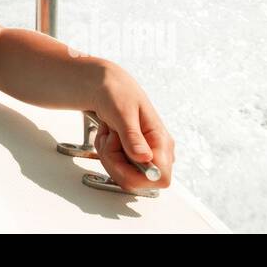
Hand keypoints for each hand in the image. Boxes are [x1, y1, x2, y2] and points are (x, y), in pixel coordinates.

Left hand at [88, 64, 174, 191]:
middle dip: (115, 163)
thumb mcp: (122, 112)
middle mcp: (157, 152)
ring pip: (124, 177)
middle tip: (110, 138)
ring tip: (109, 133)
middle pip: (138, 181)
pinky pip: (117, 169)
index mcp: (161, 141)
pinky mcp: (132, 157)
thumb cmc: (116, 92)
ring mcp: (144, 156)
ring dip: (108, 156)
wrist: (105, 85)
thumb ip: (132, 136)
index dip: (139, 176)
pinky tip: (108, 137)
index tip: (120, 159)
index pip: (161, 177)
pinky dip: (106, 154)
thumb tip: (144, 158)